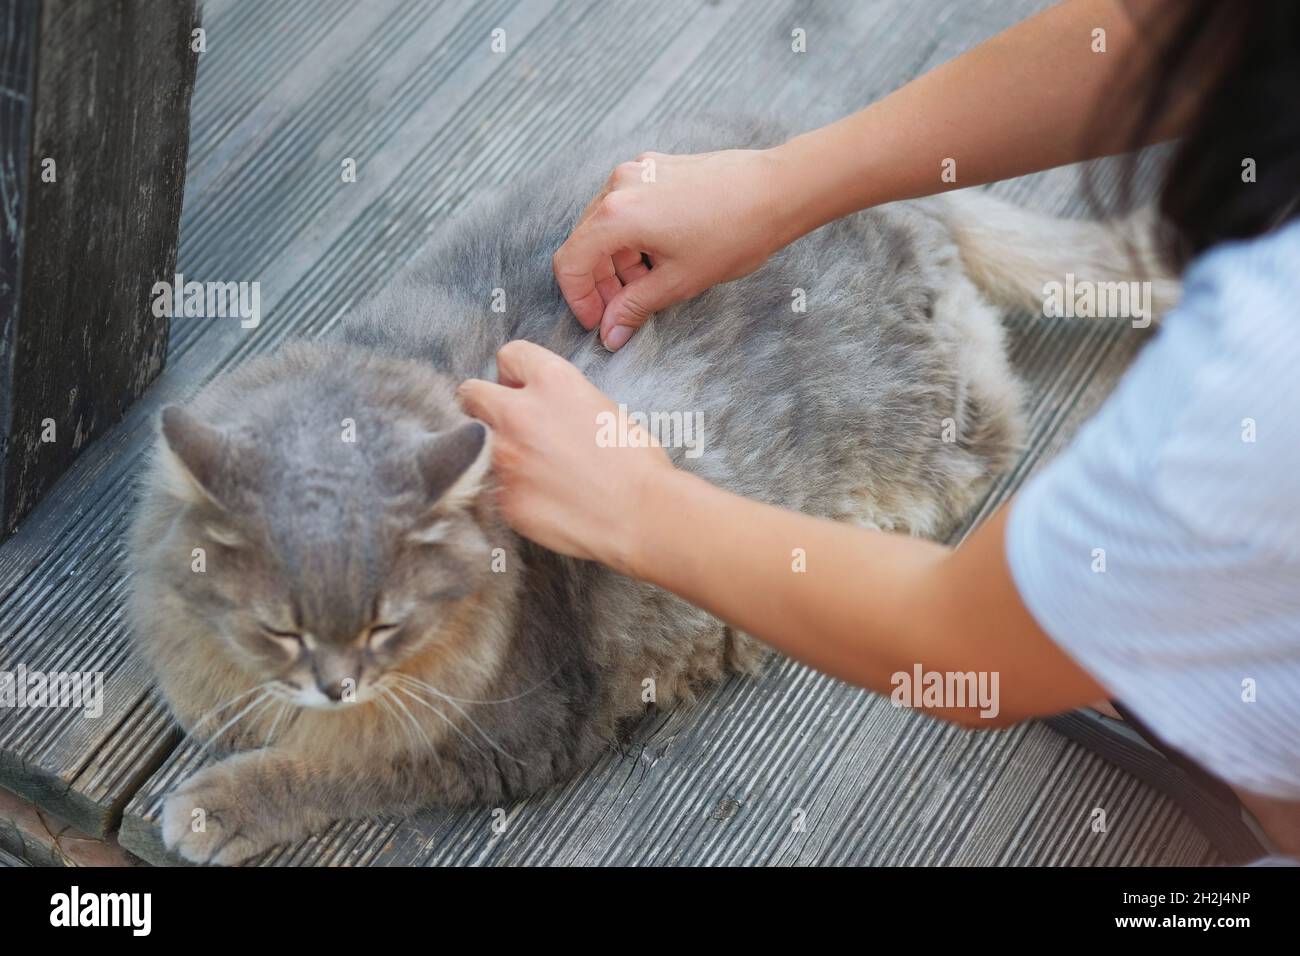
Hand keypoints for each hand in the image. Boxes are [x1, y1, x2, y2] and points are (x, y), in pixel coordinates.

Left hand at [457, 340, 673, 570]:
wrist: (639, 514)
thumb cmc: (635, 463)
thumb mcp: (601, 407)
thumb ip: (561, 399)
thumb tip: (544, 409)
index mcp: (552, 381)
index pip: (509, 355)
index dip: (514, 372)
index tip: (518, 387)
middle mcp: (519, 413)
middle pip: (471, 392)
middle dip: (483, 403)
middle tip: (504, 421)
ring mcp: (505, 457)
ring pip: (473, 441)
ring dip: (491, 447)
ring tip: (525, 465)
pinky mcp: (502, 497)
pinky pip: (490, 483)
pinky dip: (507, 487)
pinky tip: (536, 495)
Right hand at [552, 148, 794, 350]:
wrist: (776, 191)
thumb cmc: (733, 234)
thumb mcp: (678, 281)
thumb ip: (634, 307)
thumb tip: (609, 333)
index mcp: (616, 215)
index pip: (570, 262)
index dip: (579, 299)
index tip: (597, 321)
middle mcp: (618, 186)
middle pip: (585, 242)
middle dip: (599, 282)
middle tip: (621, 312)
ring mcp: (636, 171)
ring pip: (605, 225)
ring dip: (616, 261)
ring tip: (646, 287)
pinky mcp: (654, 167)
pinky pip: (626, 206)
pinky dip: (631, 237)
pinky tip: (658, 258)